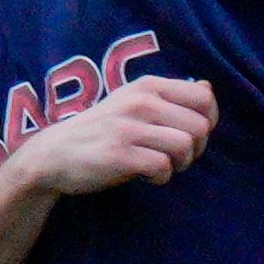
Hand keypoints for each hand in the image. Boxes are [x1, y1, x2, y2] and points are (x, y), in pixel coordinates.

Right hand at [11, 72, 217, 198]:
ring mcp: (129, 128)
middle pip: (200, 126)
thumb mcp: (133, 101)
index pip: (204, 97)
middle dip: (197, 148)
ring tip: (163, 166)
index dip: (209, 121)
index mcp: (148, 86)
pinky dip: (161, 177)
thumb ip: (170, 96)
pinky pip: (162, 167)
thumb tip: (208, 87)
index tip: (191, 135)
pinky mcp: (120, 155)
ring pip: (185, 146)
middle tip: (176, 157)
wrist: (55, 153)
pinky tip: (147, 176)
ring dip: (181, 164)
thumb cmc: (102, 129)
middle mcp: (140, 102)